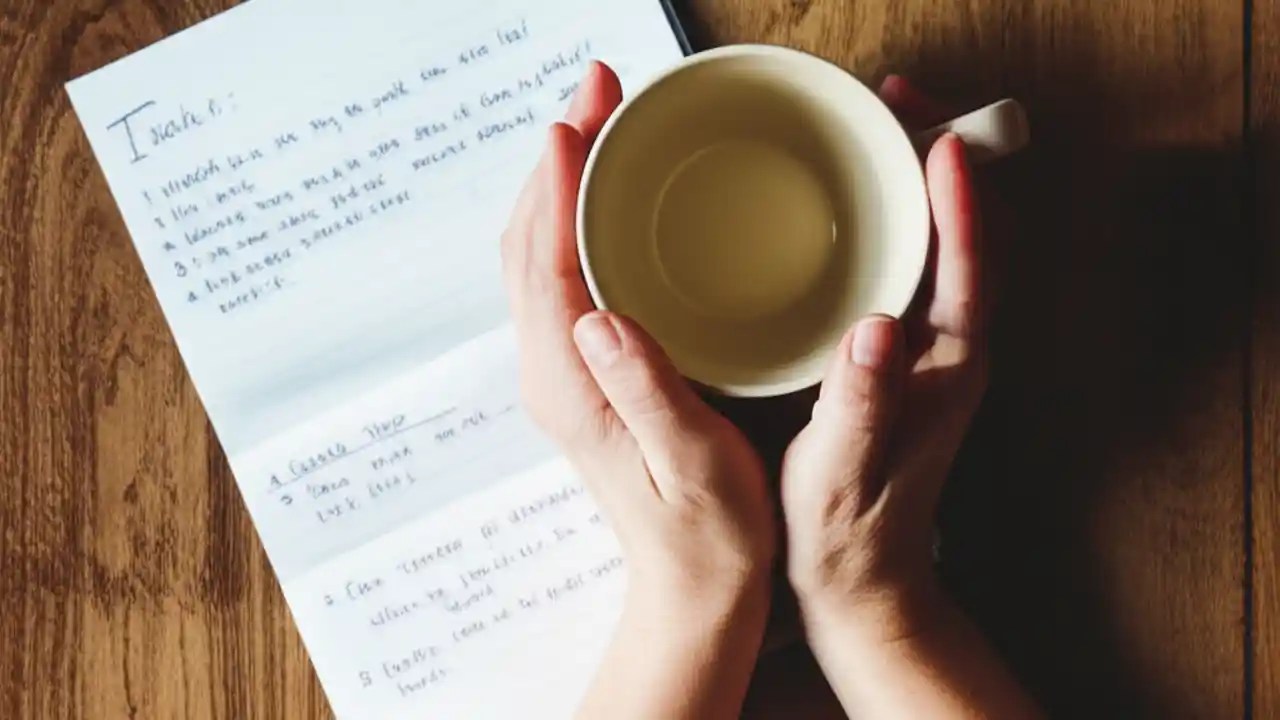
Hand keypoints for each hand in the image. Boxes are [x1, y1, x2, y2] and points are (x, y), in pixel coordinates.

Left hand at [501, 62, 774, 718]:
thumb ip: (646, 390)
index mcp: (573, 383)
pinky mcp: (588, 368)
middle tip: (598, 90)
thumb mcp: (692, 464)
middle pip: (531, 242)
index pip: (545, 264)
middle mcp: (554, 368)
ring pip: (542, 251)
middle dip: (557, 159)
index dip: (555, 186)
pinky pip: (565, 271)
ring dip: (564, 180)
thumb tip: (598, 315)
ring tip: (603, 118)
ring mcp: (566, 367)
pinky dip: (578, 217)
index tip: (576, 119)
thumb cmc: (710, 533)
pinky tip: (612, 192)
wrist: (694, 588)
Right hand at [782, 75, 990, 630]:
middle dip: (943, 161)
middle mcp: (953, 352)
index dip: (959, 197)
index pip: (972, 265)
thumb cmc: (850, 534)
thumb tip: (872, 327)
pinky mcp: (905, 355)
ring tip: (879, 131)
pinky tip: (857, 202)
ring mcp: (932, 352)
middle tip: (894, 106)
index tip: (932, 140)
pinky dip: (900, 218)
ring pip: (948, 244)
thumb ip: (859, 405)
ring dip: (923, 181)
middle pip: (972, 235)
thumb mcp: (842, 474)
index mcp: (948, 371)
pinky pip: (919, 267)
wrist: (865, 583)